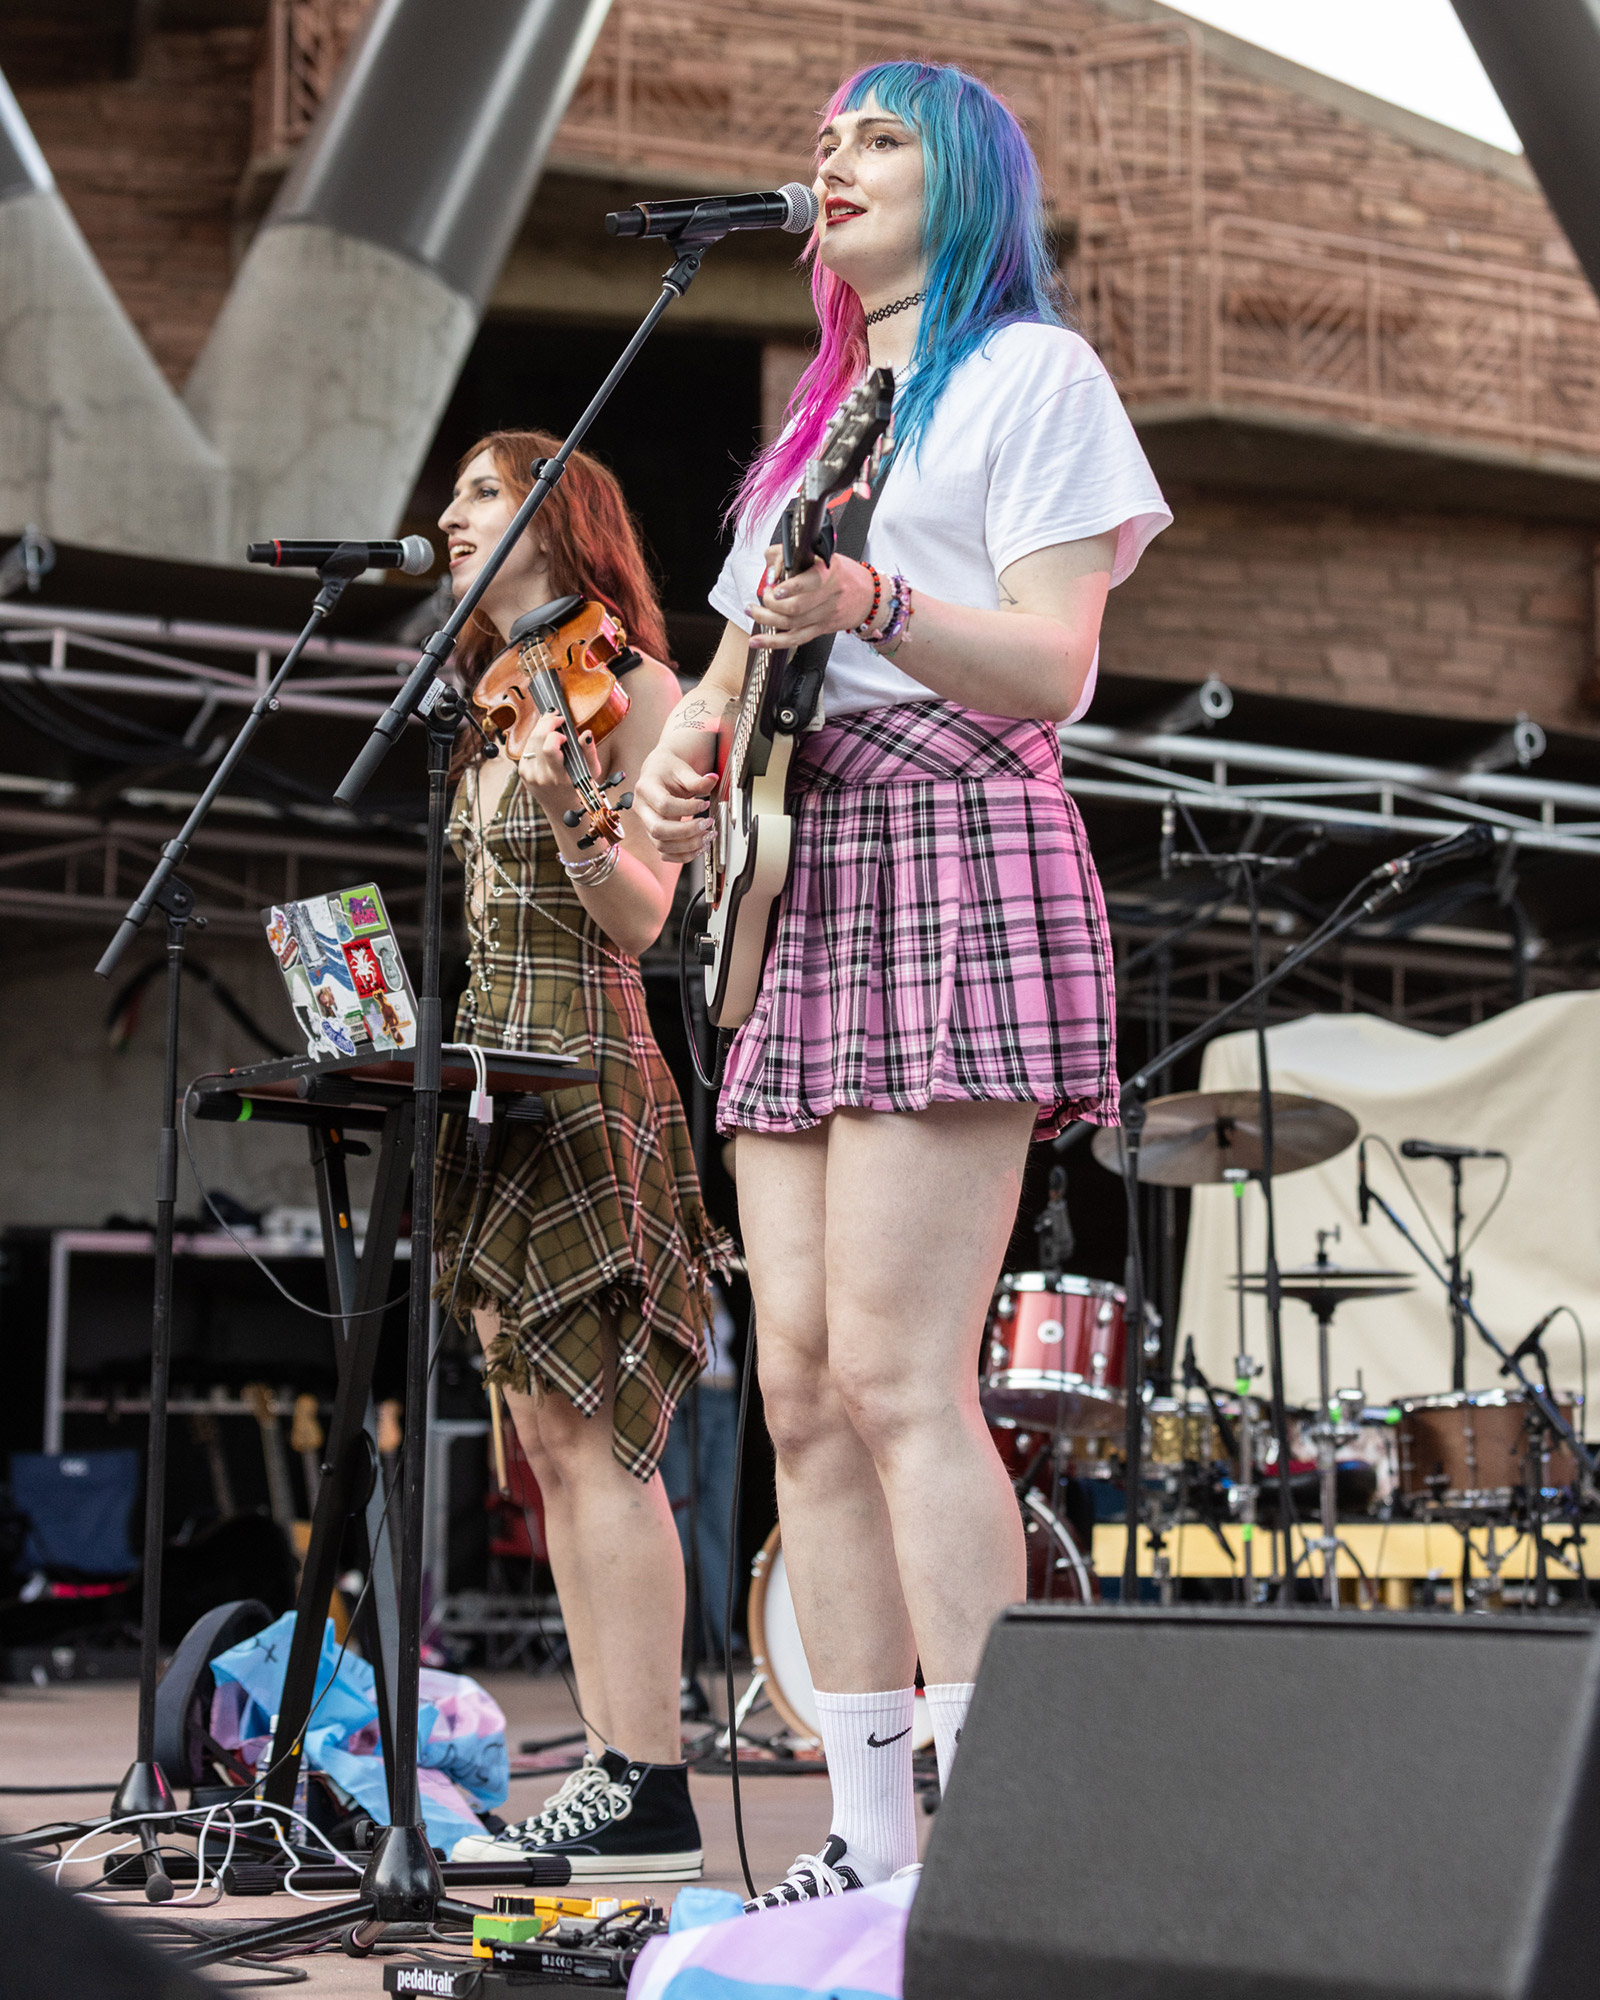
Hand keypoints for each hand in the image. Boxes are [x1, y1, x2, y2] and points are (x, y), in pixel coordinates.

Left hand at [516, 709, 600, 816]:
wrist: (560, 808)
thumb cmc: (578, 788)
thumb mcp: (591, 773)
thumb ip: (589, 752)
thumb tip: (586, 734)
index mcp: (558, 777)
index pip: (549, 749)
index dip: (556, 734)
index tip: (565, 732)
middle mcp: (540, 776)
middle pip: (537, 738)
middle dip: (548, 722)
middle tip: (557, 717)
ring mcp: (528, 773)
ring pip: (530, 739)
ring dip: (541, 728)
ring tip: (552, 723)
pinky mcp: (522, 771)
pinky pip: (527, 747)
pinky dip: (536, 738)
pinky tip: (546, 738)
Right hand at [636, 742, 717, 862]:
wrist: (658, 773)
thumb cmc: (668, 771)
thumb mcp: (683, 770)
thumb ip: (698, 780)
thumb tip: (712, 780)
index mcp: (645, 788)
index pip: (664, 805)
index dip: (687, 808)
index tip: (704, 805)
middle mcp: (641, 809)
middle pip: (658, 830)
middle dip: (686, 831)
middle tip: (707, 824)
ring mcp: (646, 824)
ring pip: (661, 845)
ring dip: (687, 846)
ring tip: (707, 837)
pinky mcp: (654, 835)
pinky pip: (664, 854)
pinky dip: (683, 855)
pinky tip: (699, 847)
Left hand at [746, 546, 877, 652]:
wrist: (870, 597)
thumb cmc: (843, 573)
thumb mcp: (823, 554)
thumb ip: (791, 555)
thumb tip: (771, 567)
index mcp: (830, 572)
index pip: (811, 581)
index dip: (791, 587)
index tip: (776, 587)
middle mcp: (829, 596)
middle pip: (796, 607)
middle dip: (772, 603)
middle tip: (764, 595)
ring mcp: (825, 616)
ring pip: (792, 624)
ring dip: (766, 618)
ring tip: (752, 610)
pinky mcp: (821, 630)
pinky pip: (795, 639)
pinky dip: (773, 642)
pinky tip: (757, 641)